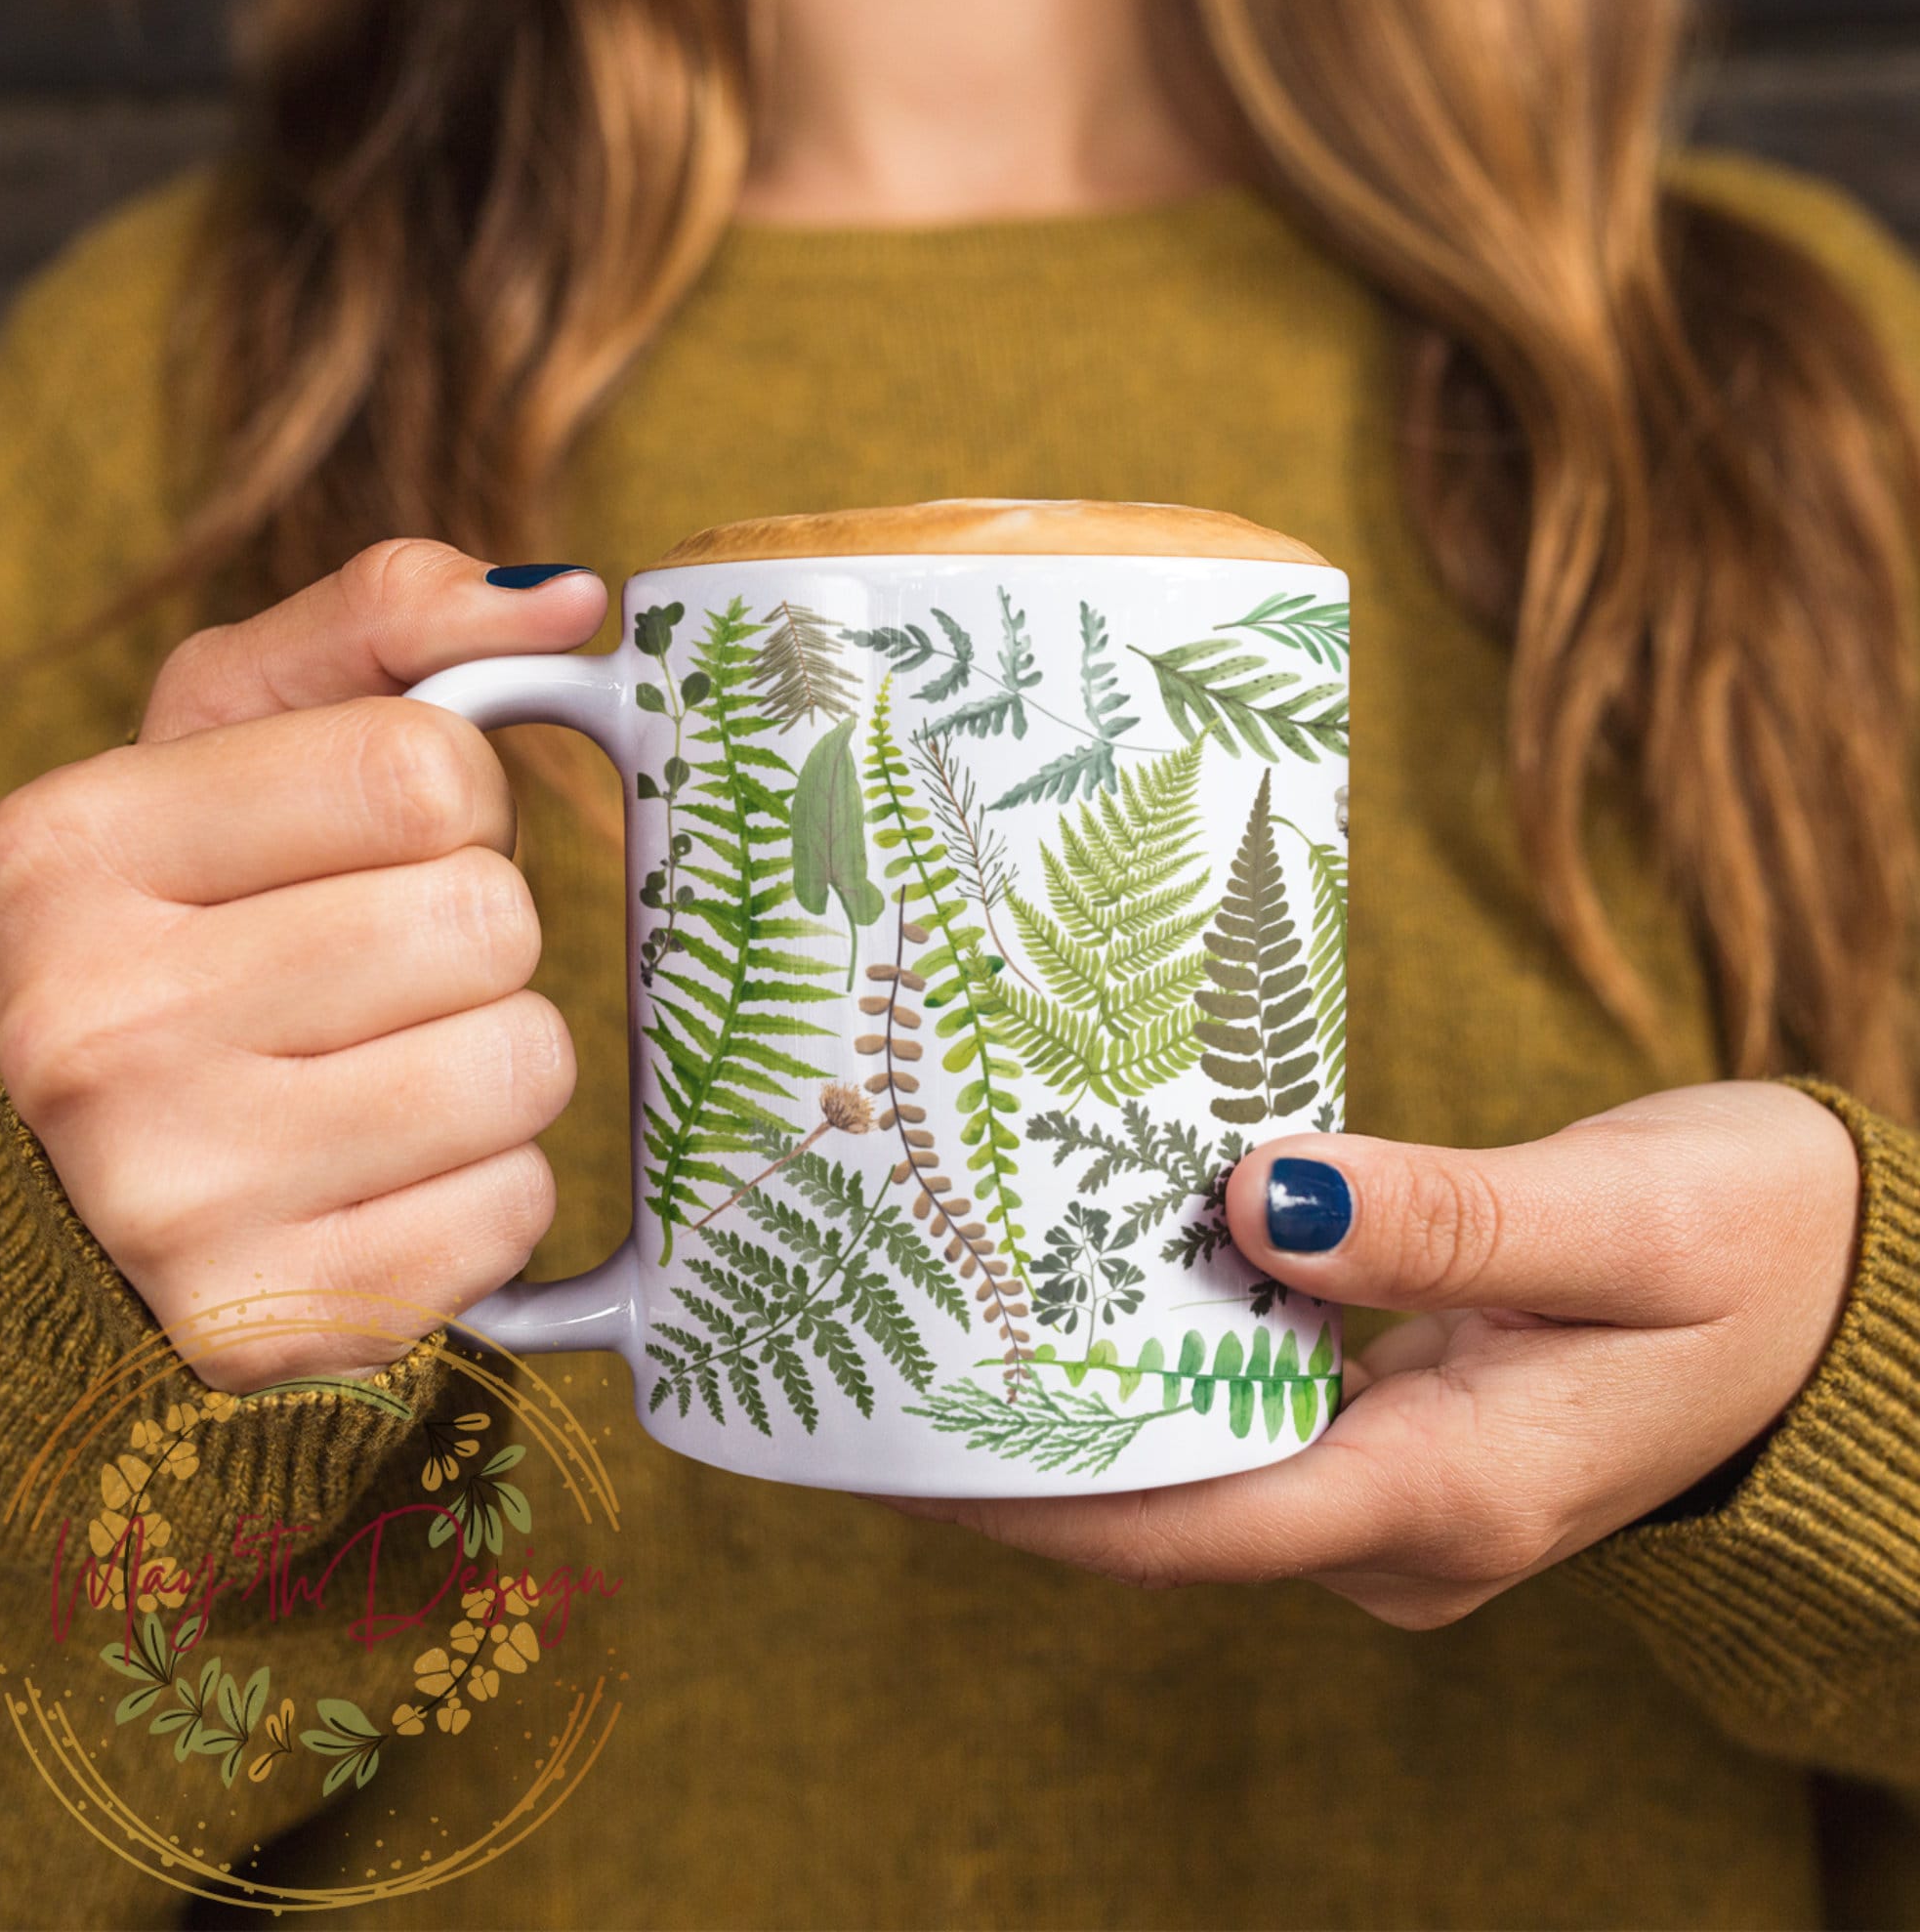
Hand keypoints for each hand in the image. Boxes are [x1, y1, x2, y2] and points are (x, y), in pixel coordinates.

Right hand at [0, 542, 604, 1388]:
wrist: (108, 1183)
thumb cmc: (209, 928)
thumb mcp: (241, 743)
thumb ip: (383, 627)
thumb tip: (574, 598)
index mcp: (72, 847)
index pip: (422, 767)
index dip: (455, 800)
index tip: (386, 844)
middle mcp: (91, 1025)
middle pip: (482, 920)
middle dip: (479, 936)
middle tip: (388, 971)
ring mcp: (169, 1197)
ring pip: (520, 1063)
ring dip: (497, 1060)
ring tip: (389, 1070)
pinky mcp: (267, 1320)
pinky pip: (511, 1208)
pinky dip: (488, 1189)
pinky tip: (390, 1178)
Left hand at [888, 1082, 1860, 1626]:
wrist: (1842, 1299)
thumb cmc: (1759, 1250)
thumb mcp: (1621, 1220)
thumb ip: (1444, 1221)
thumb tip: (1250, 1199)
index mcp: (1454, 1494)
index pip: (1194, 1524)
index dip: (1036, 1491)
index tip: (908, 1436)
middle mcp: (1406, 1524)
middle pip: (1175, 1501)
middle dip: (1034, 1435)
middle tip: (898, 1333)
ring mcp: (1400, 1491)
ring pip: (1205, 1457)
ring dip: (1093, 1388)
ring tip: (962, 1292)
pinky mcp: (1399, 1440)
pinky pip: (1253, 1412)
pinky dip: (1173, 1353)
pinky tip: (1102, 1272)